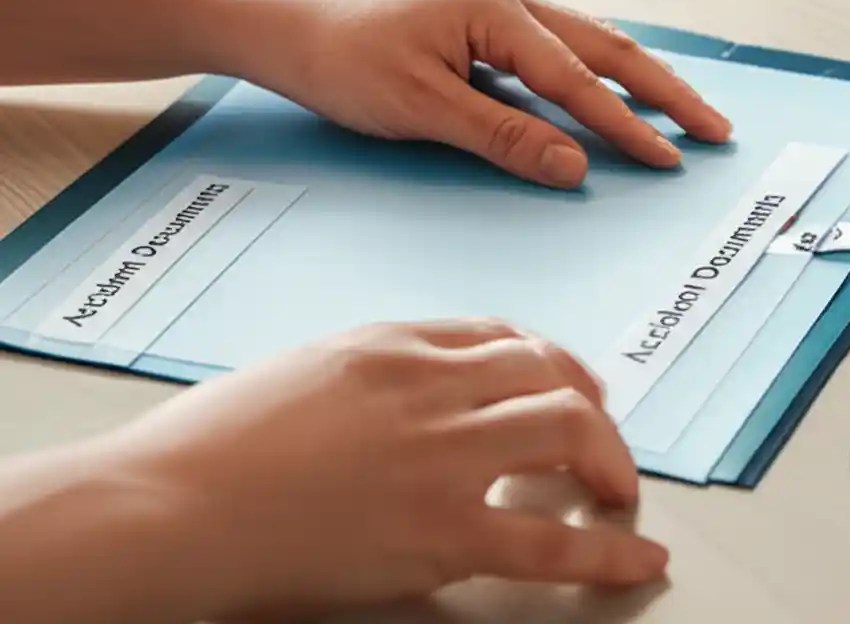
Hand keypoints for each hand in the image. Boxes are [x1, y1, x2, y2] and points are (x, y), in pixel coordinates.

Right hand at [102, 320, 665, 620]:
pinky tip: (640, 555)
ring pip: (566, 430)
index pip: (500, 336)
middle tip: (605, 436)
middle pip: (549, 372)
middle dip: (592, 404)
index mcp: (390, 345)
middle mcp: (428, 388)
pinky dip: (609, 550)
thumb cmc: (208, 447)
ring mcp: (440, 459)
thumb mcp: (299, 372)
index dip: (549, 362)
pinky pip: (551, 540)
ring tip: (621, 487)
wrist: (166, 508)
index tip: (567, 384)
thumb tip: (421, 387)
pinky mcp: (440, 533)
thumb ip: (373, 372)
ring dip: (611, 458)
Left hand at [244, 0, 732, 188]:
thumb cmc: (340, 56)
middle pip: (606, 48)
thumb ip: (503, 136)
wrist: (284, 21)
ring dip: (638, 77)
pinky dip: (596, 70)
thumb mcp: (422, 107)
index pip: (578, 81)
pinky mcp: (483, 20)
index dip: (627, 126)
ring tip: (681, 109)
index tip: (668, 159)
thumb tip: (571, 164)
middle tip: (712, 127)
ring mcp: (497, 6)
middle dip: (664, 91)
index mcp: (495, 13)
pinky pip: (557, 45)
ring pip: (588, 41)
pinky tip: (610, 90)